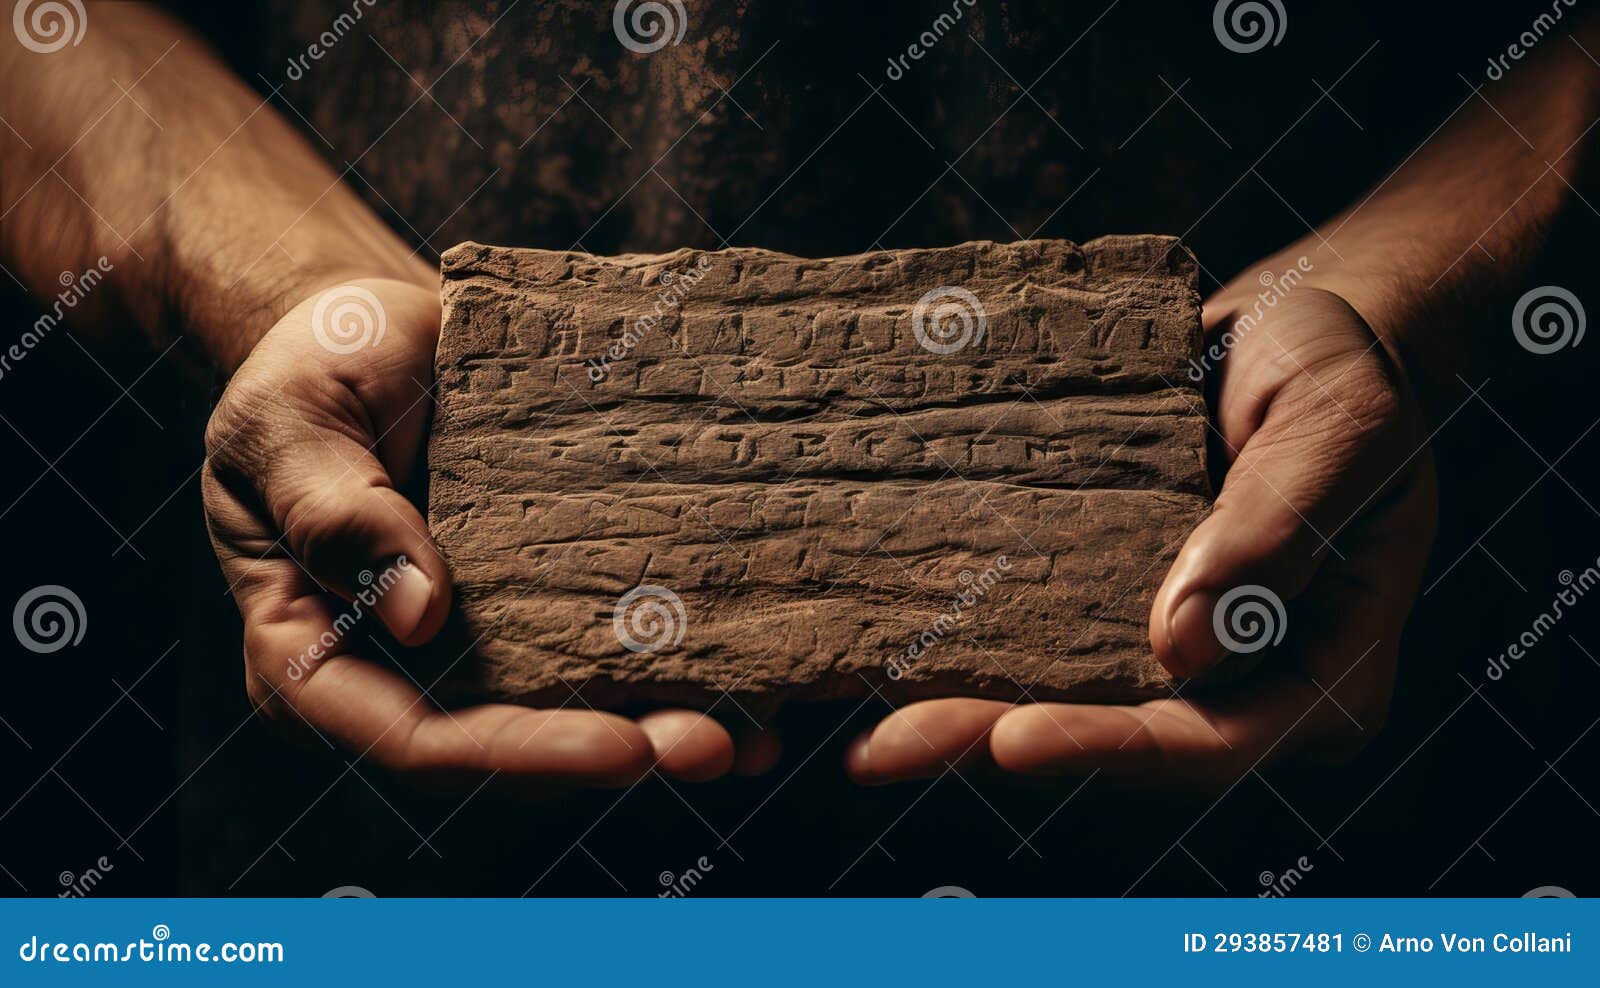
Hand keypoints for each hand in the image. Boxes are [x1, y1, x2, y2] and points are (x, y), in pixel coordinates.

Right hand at [203, 278, 776, 789]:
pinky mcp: (530, 608)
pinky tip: (745, 678)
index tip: (618, 744)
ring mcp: (469, 645)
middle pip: (506, 748)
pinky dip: (668, 671)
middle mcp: (395, 671)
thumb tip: (422, 617)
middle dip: (613, 755)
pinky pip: (597, 652)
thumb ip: (335, 513)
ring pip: (563, 716)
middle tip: (715, 744)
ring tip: (751, 733)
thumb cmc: (311, 367)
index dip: (521, 753)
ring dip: (658, 731)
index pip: (415, 738)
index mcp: (309, 656)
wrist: (378, 330)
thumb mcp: (293, 423)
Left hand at [844, 283, 1436, 789]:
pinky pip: (1043, 647)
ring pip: (1066, 706)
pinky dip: (970, 655)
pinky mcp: (1118, 608)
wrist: (1298, 325)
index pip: (1213, 742)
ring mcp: (1176, 650)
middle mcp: (1242, 684)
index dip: (1110, 749)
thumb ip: (1274, 532)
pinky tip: (891, 659)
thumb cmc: (1341, 368)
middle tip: (888, 748)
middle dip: (998, 744)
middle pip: (1117, 740)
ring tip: (867, 736)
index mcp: (1323, 673)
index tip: (1012, 739)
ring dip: (964, 717)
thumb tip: (1183, 649)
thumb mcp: (1335, 428)